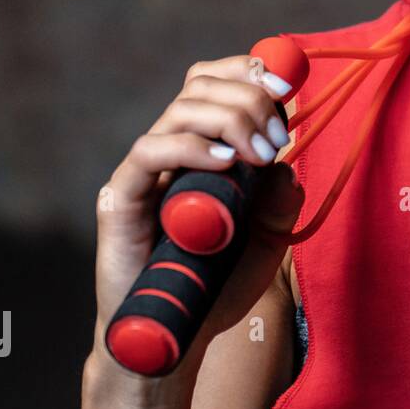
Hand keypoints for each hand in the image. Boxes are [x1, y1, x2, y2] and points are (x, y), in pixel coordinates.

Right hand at [94, 55, 304, 376]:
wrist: (175, 336)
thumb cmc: (216, 288)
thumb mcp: (266, 243)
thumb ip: (279, 204)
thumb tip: (288, 166)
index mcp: (205, 149)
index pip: (218, 84)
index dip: (249, 72)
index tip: (287, 84)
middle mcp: (173, 150)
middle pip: (201, 86)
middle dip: (249, 98)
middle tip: (278, 138)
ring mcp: (146, 172)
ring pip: (180, 109)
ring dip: (230, 118)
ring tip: (261, 153)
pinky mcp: (122, 197)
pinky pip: (150, 152)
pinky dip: (191, 147)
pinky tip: (226, 162)